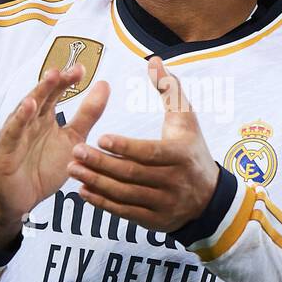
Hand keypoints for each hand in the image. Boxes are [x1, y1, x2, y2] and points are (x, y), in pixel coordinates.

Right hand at [0, 64, 109, 247]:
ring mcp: (15, 134)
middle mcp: (29, 122)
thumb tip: (104, 85)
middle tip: (66, 69)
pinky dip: (20, 119)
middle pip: (41, 97)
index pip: (56, 94)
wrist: (21, 201)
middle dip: (53, 83)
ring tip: (50, 78)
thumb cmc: (42, 169)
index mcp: (44, 118)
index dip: (67, 81)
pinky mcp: (5, 151)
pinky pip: (13, 133)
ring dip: (38, 94)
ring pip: (26, 111)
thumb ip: (87, 115)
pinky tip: (29, 106)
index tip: (82, 70)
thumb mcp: (72, 141)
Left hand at [68, 55, 219, 231]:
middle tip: (75, 151)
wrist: (209, 198)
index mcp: (180, 155)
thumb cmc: (192, 150)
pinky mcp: (154, 221)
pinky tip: (83, 191)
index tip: (100, 136)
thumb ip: (169, 90)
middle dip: (101, 164)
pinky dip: (102, 203)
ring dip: (96, 183)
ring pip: (125, 195)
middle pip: (132, 174)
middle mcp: (174, 182)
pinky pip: (124, 212)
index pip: (149, 152)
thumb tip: (153, 60)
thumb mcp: (186, 120)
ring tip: (72, 169)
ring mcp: (164, 204)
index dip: (125, 146)